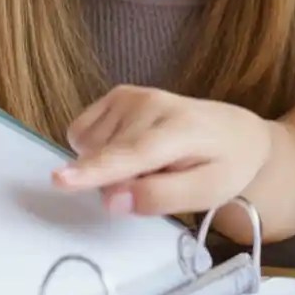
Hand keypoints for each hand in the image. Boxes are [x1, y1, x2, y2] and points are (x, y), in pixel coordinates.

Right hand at [53, 85, 271, 215]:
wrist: (235, 133)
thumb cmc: (223, 167)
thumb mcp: (207, 193)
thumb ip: (161, 197)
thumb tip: (112, 200)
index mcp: (179, 130)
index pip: (131, 155)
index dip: (94, 171)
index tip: (58, 180)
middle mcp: (150, 104)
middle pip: (104, 158)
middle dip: (117, 183)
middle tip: (157, 180)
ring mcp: (130, 96)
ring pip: (88, 148)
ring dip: (109, 165)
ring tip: (149, 163)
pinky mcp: (117, 95)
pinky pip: (81, 134)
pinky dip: (97, 149)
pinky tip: (129, 148)